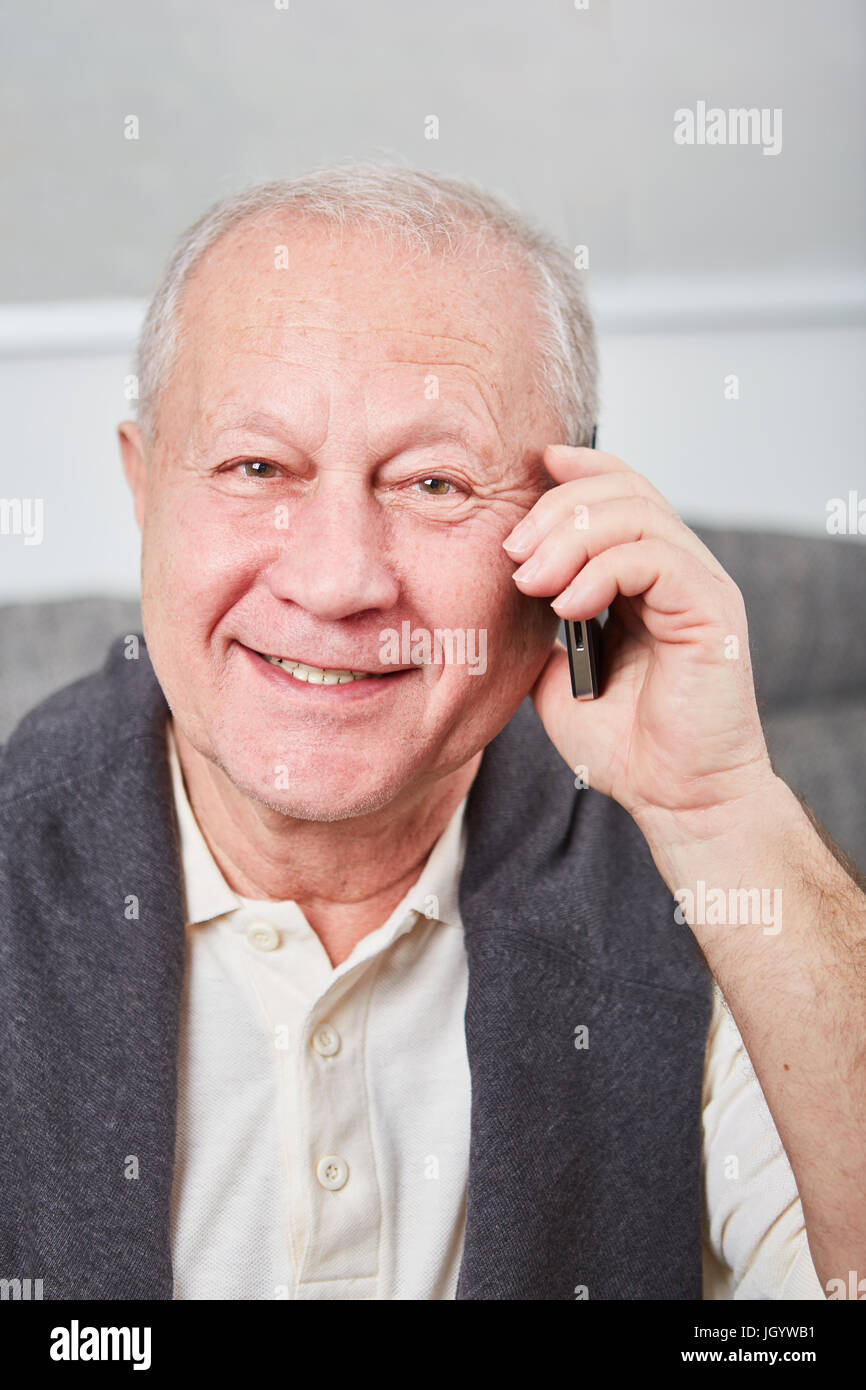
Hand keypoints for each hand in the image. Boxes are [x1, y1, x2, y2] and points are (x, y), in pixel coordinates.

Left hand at [503, 445, 776, 840]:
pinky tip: (569, 607)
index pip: (620, 491)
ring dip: (571, 538)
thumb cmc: (624, 745)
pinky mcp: (713, 609)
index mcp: (646, 577)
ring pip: (638, 513)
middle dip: (557, 509)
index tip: (528, 469)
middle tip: (514, 553)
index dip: (577, 469)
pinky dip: (601, 571)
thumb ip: (540, 626)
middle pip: (623, 489)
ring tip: (533, 583)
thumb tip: (512, 586)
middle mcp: (679, 571)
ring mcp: (700, 586)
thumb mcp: (556, 675)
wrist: (675, 798)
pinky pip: (655, 558)